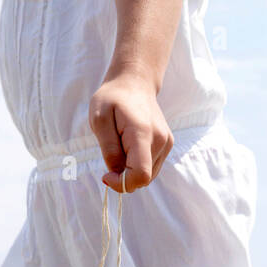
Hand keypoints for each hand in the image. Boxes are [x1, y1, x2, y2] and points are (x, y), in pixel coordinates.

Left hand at [88, 71, 174, 192]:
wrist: (134, 83)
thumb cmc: (112, 98)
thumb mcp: (99, 119)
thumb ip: (108, 148)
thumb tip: (117, 172)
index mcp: (143, 133)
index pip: (140, 175)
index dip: (122, 183)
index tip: (105, 175)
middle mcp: (160, 140)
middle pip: (143, 178)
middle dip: (123, 177)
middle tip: (110, 155)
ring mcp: (166, 143)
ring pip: (147, 176)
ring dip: (130, 170)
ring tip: (120, 146)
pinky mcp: (167, 145)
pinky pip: (150, 168)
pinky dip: (136, 165)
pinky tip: (129, 147)